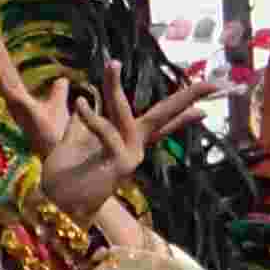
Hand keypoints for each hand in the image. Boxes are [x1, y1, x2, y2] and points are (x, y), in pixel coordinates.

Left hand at [0, 29, 217, 225]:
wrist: (56, 205)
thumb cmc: (65, 177)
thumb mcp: (75, 140)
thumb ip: (83, 121)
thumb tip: (87, 99)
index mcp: (127, 142)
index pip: (160, 122)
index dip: (183, 112)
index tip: (207, 105)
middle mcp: (134, 149)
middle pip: (164, 117)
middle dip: (187, 98)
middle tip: (212, 84)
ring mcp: (130, 157)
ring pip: (128, 115)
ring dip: (116, 87)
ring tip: (113, 64)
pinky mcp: (118, 164)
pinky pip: (107, 132)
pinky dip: (92, 116)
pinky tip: (81, 101)